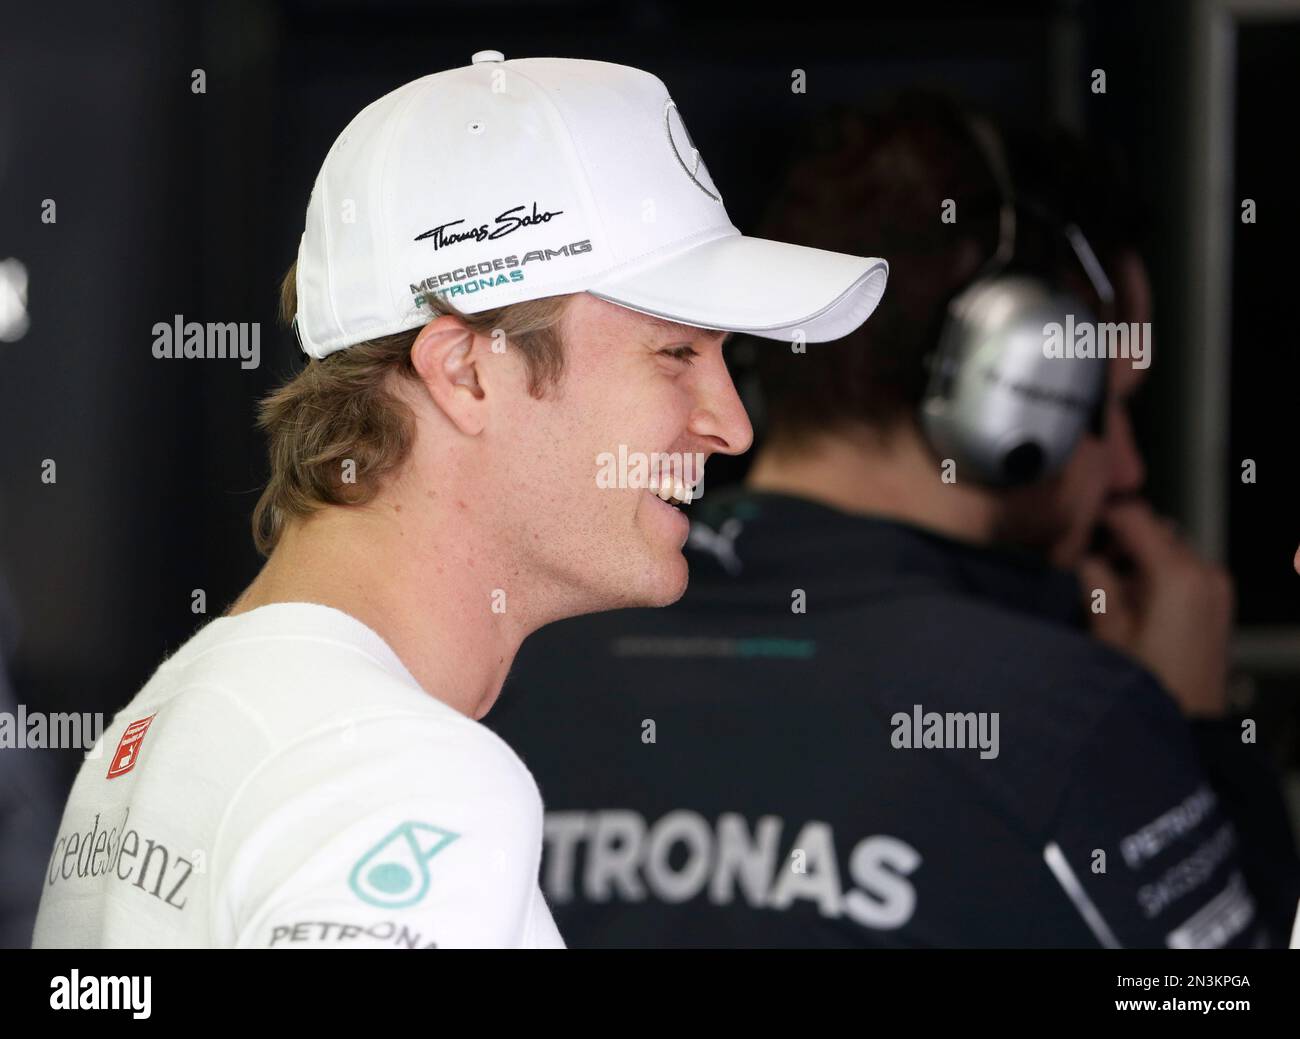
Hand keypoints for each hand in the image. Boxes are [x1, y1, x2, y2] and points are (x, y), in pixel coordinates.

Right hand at [1077, 501, 1234, 717]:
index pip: (1136, 518)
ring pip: (1170, 550)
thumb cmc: (1153, 688)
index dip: (1103, 514)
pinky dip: (1159, 574)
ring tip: (1109, 584)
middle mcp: (1204, 575)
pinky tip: (1135, 600)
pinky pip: (1185, 571)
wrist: (1192, 728)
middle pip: (1156, 531)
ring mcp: (1216, 589)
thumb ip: (1096, 586)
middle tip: (1088, 559)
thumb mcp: (1110, 634)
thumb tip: (1086, 562)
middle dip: (1121, 540)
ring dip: (1140, 557)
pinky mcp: (1218, 604)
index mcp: (1177, 576)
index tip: (1079, 522)